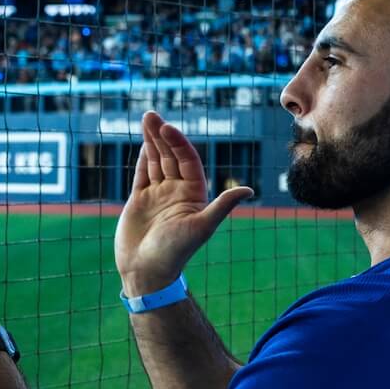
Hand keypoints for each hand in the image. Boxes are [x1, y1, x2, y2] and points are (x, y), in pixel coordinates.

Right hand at [115, 111, 255, 293]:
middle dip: (162, 135)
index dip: (178, 143)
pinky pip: (142, 174)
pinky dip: (143, 158)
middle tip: (151, 115)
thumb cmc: (175, 253)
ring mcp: (158, 194)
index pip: (188, 161)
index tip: (168, 128)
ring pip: (156, 161)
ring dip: (151, 141)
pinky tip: (144, 142)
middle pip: (171, 156)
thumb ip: (223, 206)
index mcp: (194, 194)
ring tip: (147, 118)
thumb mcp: (202, 227)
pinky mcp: (140, 200)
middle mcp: (178, 191)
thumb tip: (249, 190)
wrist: (147, 272)